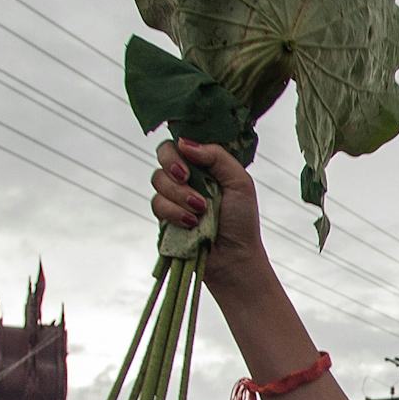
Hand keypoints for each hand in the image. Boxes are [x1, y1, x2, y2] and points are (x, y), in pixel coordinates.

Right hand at [151, 139, 266, 286]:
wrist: (234, 257)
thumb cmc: (242, 220)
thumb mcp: (240, 182)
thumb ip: (216, 156)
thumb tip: (183, 143)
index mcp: (205, 165)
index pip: (182, 142)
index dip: (179, 148)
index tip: (188, 162)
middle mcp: (187, 177)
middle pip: (163, 153)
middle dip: (172, 165)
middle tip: (186, 179)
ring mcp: (174, 197)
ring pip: (158, 180)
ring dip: (180, 195)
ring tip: (200, 211)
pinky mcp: (165, 217)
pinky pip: (157, 204)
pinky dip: (174, 212)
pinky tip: (191, 223)